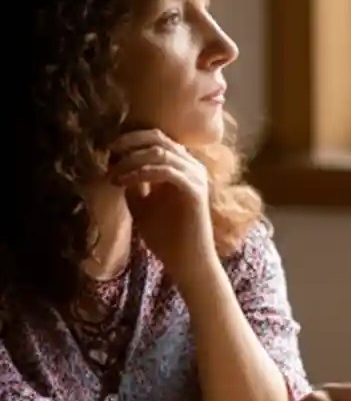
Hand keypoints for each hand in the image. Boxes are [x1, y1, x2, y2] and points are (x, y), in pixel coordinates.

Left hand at [107, 129, 215, 286]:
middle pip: (158, 138)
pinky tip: (122, 182)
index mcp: (182, 167)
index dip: (128, 140)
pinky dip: (141, 173)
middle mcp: (192, 167)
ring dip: (131, 160)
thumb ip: (132, 181)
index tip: (105, 152)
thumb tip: (112, 162)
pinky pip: (166, 171)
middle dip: (128, 143)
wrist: (186, 262)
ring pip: (161, 152)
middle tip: (106, 153)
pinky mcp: (195, 191)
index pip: (155, 138)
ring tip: (112, 175)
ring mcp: (196, 178)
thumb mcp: (140, 203)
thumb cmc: (165, 236)